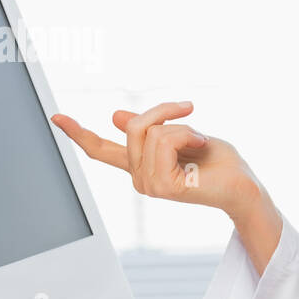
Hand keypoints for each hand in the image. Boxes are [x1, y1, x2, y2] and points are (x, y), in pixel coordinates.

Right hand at [51, 101, 260, 219]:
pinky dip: (187, 135)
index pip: (102, 150)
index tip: (55, 116)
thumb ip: (152, 130)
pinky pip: (164, 140)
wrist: (243, 183)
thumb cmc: (220, 162)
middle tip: (191, 115)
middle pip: (134, 125)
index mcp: (141, 166)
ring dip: (182, 126)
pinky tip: (200, 149)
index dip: (78, 133)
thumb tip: (116, 116)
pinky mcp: (160, 187)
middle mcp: (138, 179)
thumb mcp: (182, 135)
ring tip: (200, 143)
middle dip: (165, 111)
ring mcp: (147, 185)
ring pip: (151, 131)